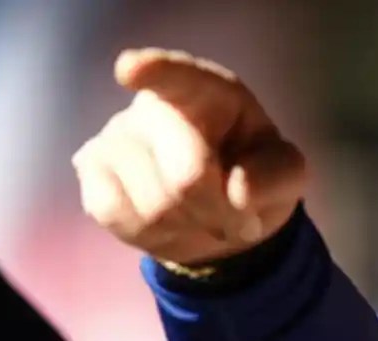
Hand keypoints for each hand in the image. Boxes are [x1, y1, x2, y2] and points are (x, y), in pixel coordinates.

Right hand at [72, 48, 306, 264]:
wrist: (222, 214)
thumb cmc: (254, 175)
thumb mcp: (287, 172)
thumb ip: (277, 175)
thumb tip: (238, 191)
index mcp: (207, 90)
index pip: (178, 76)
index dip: (154, 71)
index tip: (132, 69)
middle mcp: (154, 104)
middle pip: (186, 177)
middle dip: (219, 213)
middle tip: (239, 223)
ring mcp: (116, 134)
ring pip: (154, 205)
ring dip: (190, 225)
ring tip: (202, 215)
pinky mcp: (91, 169)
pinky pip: (114, 213)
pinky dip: (151, 233)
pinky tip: (168, 220)